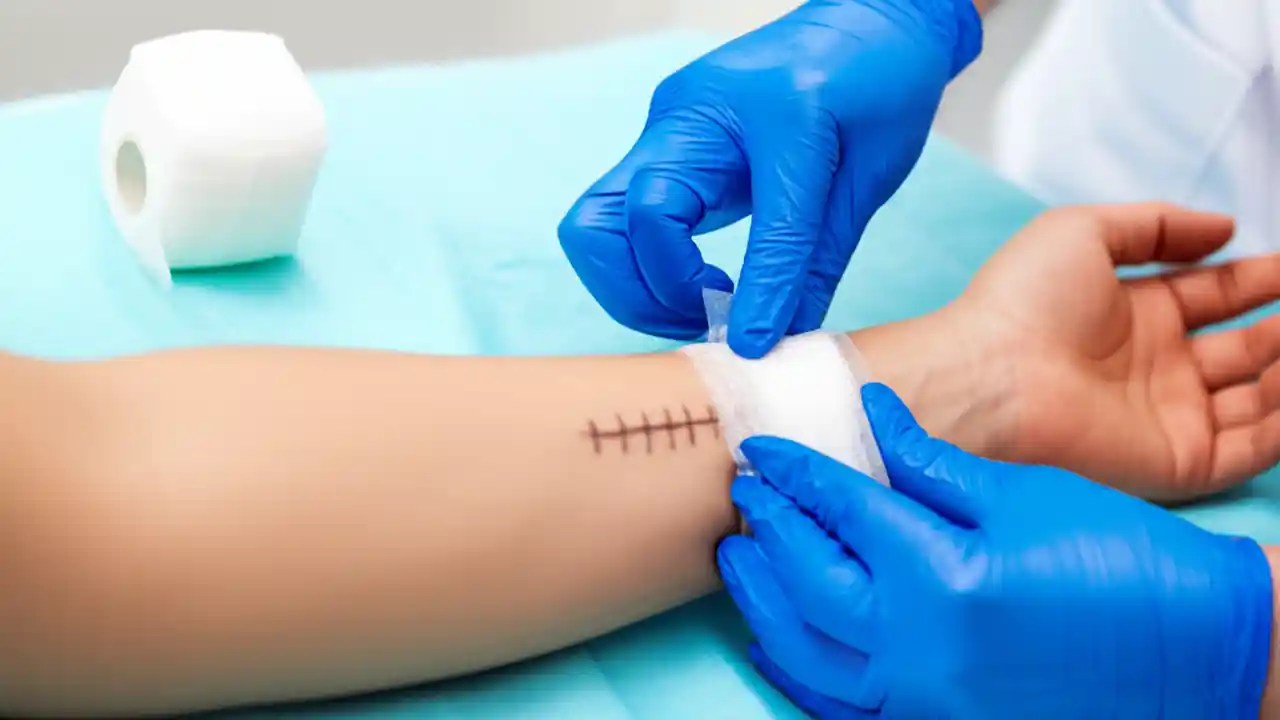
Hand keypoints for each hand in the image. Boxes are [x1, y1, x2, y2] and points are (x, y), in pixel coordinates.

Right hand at [559, 1, 981, 357]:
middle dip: (645, 293)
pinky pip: (621, 221)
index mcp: (775, 111)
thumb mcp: (868, 177)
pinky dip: (645, 269)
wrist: (866, 18)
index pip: (738, 218)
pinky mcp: (662, 150)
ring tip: (702, 313)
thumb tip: (777, 341)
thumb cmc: (878, 80)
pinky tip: (700, 287)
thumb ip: (813, 263)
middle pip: (605, 223)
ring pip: (595, 226)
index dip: (738, 291)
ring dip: (634, 288)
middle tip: (707, 324)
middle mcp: (690, 116)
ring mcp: (665, 131)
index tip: (748, 344)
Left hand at [718, 384, 1273, 718]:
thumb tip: (873, 415)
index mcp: (940, 575)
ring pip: (806, 653)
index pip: (840, 510)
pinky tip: (778, 641)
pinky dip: (800, 669)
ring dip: (765, 602)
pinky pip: (839, 704)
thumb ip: (932, 465)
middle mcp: (916, 647)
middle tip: (747, 494)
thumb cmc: (1121, 564)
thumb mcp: (1025, 498)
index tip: (763, 446)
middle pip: (806, 581)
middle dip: (768, 531)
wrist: (1195, 653)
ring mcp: (920, 700)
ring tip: (744, 560)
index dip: (796, 472)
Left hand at [951, 203, 1279, 499]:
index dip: (1262, 279)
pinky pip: (1254, 448)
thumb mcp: (1083, 232)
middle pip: (1247, 348)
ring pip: (1260, 398)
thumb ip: (1157, 225)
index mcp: (1136, 315)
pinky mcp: (1179, 462)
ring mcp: (1172, 416)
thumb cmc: (1025, 301)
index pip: (1216, 296)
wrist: (991, 379)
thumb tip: (1226, 228)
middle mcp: (1160, 367)